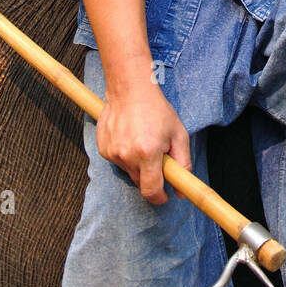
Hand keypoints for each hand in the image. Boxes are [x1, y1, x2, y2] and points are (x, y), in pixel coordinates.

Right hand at [96, 84, 191, 204]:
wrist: (130, 89)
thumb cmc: (157, 110)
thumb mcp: (178, 134)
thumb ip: (183, 164)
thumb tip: (182, 191)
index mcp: (148, 153)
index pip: (151, 191)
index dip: (160, 197)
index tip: (165, 195)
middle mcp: (127, 156)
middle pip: (140, 183)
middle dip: (151, 177)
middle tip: (157, 156)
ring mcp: (112, 152)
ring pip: (129, 171)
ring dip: (137, 164)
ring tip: (142, 140)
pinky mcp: (102, 148)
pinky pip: (118, 161)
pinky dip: (125, 155)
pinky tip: (129, 136)